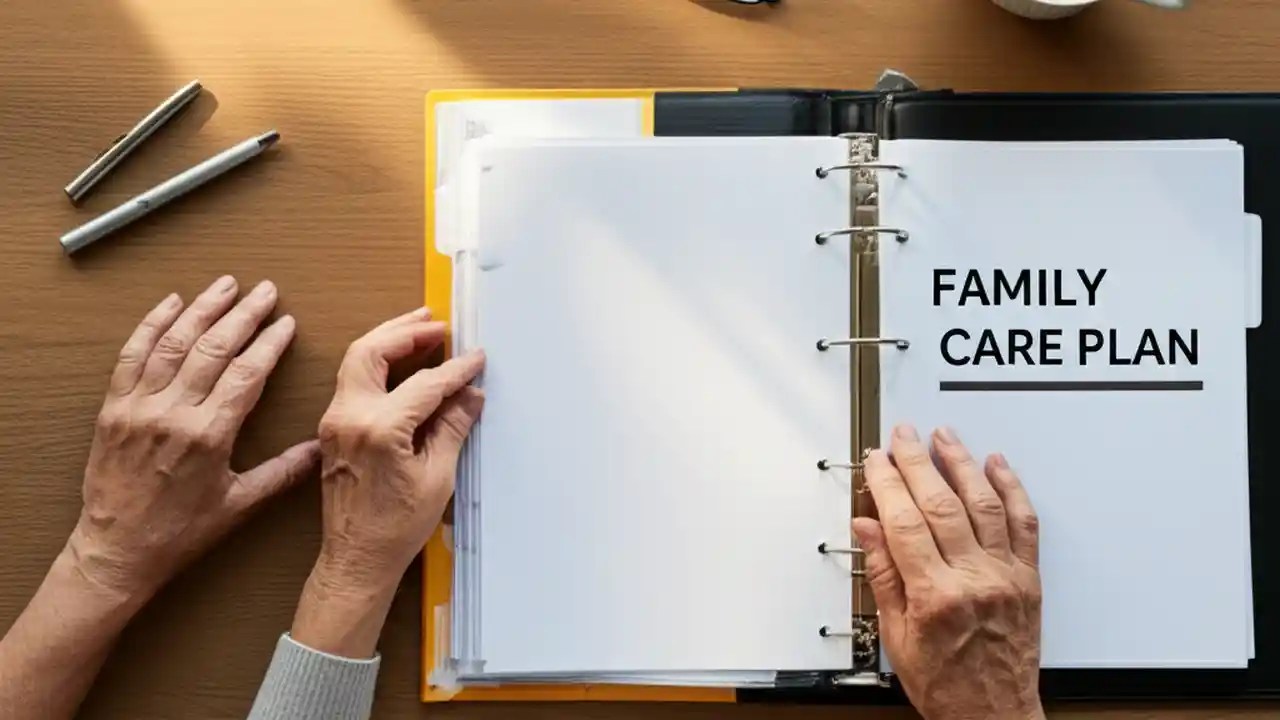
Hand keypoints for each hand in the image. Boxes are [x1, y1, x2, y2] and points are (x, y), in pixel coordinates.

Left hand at [67, 276, 319, 605]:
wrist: (117, 551)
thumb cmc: (179, 533)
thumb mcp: (240, 505)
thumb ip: (283, 472)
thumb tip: (320, 447)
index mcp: (208, 436)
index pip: (245, 374)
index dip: (269, 343)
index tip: (286, 323)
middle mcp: (172, 414)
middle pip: (213, 349)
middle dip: (243, 314)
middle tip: (265, 291)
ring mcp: (139, 407)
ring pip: (174, 343)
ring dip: (202, 308)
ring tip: (226, 284)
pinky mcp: (113, 409)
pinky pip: (131, 355)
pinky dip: (151, 325)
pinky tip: (171, 304)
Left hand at [290, 308, 484, 656]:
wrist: (355, 560)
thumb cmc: (394, 529)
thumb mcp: (437, 477)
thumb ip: (452, 427)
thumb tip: (470, 395)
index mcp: (378, 429)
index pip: (424, 384)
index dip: (456, 370)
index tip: (477, 359)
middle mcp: (349, 417)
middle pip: (371, 351)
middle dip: (405, 331)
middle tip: (437, 324)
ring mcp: (334, 421)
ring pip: (356, 361)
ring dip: (386, 339)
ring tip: (418, 327)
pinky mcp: (331, 429)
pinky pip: (352, 381)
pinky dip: (376, 363)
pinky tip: (399, 362)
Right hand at [854, 424, 1042, 719]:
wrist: (995, 715)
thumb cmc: (945, 685)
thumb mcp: (896, 636)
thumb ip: (883, 575)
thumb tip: (868, 528)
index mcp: (935, 597)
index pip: (904, 523)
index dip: (887, 484)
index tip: (875, 461)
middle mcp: (974, 580)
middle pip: (941, 504)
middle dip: (918, 462)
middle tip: (904, 436)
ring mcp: (1005, 575)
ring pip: (984, 504)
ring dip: (962, 463)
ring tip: (945, 436)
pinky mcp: (1028, 577)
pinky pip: (1024, 523)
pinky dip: (1012, 489)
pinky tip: (998, 465)